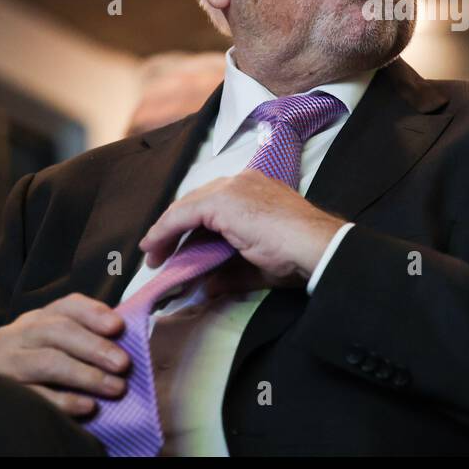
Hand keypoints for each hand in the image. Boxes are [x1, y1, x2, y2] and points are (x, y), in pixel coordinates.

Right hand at [0, 293, 128, 416]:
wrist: (1, 408)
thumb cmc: (47, 376)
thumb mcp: (64, 349)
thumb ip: (92, 338)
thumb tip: (132, 333)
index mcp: (37, 318)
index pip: (68, 305)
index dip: (94, 313)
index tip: (118, 327)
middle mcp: (15, 334)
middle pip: (58, 331)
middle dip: (95, 347)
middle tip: (124, 364)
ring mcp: (3, 362)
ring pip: (48, 361)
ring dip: (87, 375)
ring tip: (116, 388)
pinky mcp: (0, 392)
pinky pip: (35, 395)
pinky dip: (65, 401)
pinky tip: (89, 406)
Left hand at [139, 169, 344, 285]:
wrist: (315, 245)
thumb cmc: (297, 255)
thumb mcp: (257, 264)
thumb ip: (229, 272)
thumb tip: (205, 287)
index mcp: (255, 189)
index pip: (212, 203)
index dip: (191, 225)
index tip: (176, 247)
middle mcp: (241, 181)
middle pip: (195, 202)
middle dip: (175, 228)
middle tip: (161, 254)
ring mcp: (231, 188)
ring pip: (186, 207)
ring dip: (166, 232)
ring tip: (154, 255)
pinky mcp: (221, 201)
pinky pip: (182, 215)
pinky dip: (164, 231)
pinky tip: (153, 247)